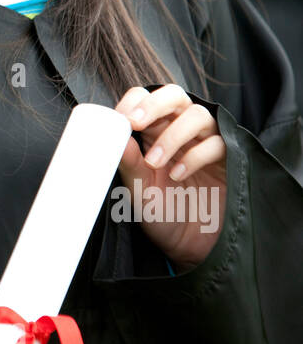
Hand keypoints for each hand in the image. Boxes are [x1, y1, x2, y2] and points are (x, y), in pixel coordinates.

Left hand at [114, 84, 226, 270]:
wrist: (190, 248)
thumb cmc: (163, 214)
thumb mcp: (138, 190)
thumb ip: (129, 164)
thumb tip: (115, 137)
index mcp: (154, 131)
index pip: (145, 98)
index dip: (134, 102)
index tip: (121, 119)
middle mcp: (180, 130)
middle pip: (175, 95)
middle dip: (154, 104)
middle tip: (135, 123)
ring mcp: (205, 142)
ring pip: (198, 115)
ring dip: (173, 135)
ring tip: (156, 163)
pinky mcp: (228, 159)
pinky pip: (217, 142)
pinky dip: (195, 155)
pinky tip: (178, 175)